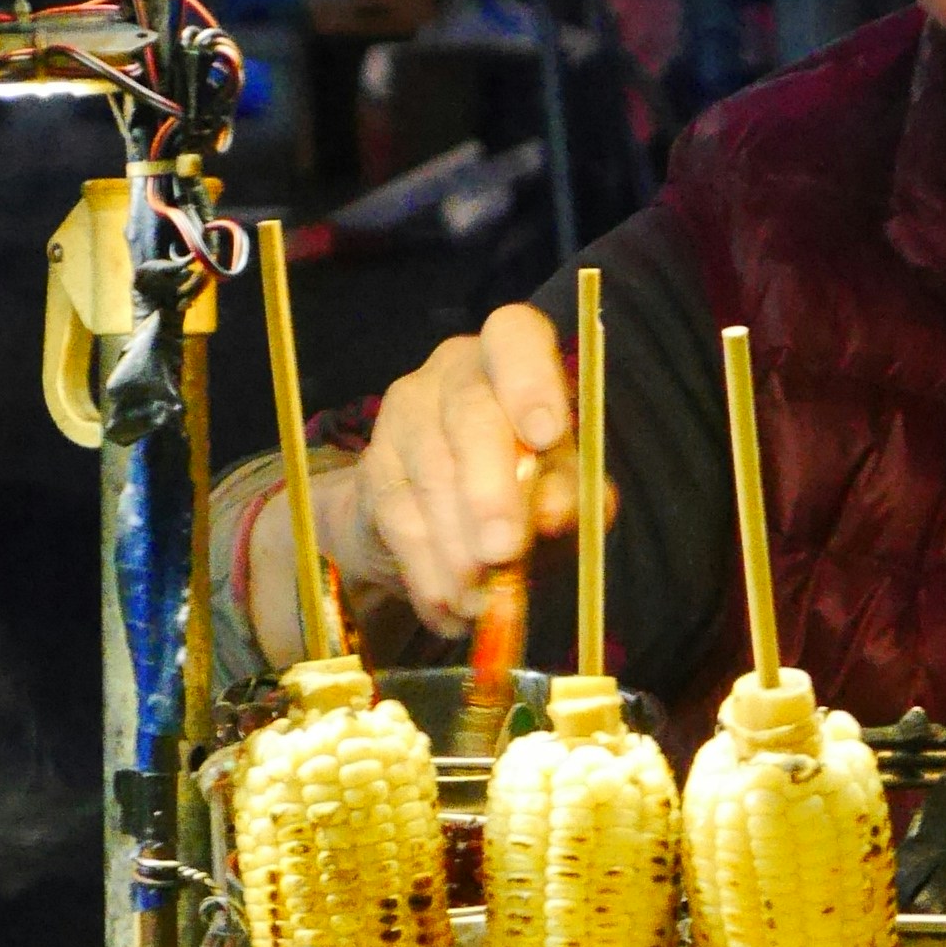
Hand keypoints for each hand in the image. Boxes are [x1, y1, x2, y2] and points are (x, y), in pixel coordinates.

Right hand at [255, 304, 584, 656]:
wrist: (434, 523)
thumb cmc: (519, 491)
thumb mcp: (561, 491)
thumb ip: (572, 496)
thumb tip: (558, 513)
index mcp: (511, 358)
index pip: (513, 336)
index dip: (530, 381)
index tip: (545, 436)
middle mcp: (453, 372)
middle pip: (469, 413)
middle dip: (489, 489)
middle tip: (504, 551)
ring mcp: (405, 415)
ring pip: (431, 472)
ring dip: (459, 546)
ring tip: (484, 602)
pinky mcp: (373, 468)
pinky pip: (399, 518)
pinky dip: (429, 572)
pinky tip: (452, 610)